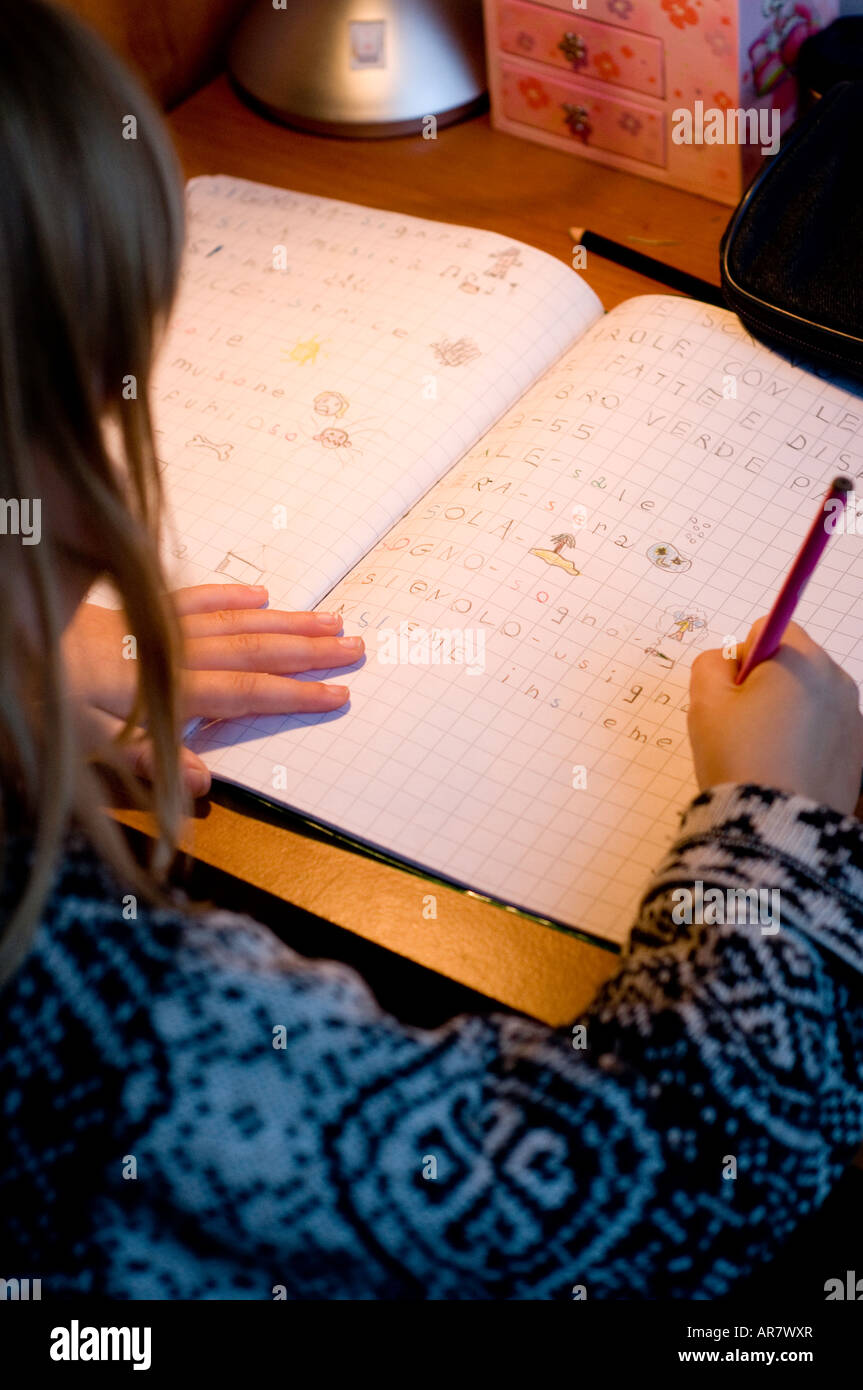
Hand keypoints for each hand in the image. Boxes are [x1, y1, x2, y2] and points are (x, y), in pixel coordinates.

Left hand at [64, 585, 363, 796]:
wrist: (12, 633)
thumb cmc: (45, 693)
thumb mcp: (84, 740)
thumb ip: (147, 759)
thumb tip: (205, 783)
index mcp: (166, 687)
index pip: (245, 693)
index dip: (294, 695)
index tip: (337, 694)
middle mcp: (174, 651)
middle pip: (255, 650)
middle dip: (309, 650)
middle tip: (356, 646)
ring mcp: (161, 627)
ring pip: (237, 622)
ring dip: (287, 621)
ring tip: (331, 619)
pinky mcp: (144, 613)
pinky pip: (198, 599)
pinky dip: (232, 595)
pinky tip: (262, 594)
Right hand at [688, 618, 862, 816]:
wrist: (776, 826)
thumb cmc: (738, 758)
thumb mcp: (704, 703)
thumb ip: (710, 664)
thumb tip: (727, 661)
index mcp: (800, 659)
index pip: (769, 629)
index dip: (742, 659)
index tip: (732, 695)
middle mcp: (836, 679)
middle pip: (792, 663)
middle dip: (767, 684)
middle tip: (742, 726)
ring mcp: (853, 716)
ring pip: (808, 697)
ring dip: (786, 712)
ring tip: (764, 752)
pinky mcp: (858, 750)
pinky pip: (825, 730)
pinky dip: (805, 740)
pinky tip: (785, 770)